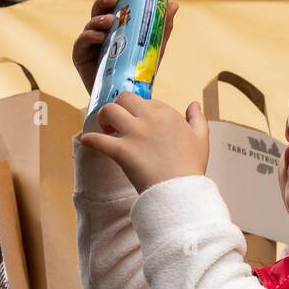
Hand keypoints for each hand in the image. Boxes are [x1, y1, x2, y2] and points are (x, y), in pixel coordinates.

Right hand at [72, 0, 180, 93]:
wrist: (126, 94)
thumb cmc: (137, 67)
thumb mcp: (153, 46)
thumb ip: (163, 27)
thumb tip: (173, 4)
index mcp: (115, 20)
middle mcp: (100, 27)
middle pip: (98, 7)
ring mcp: (89, 41)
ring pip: (90, 23)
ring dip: (99, 18)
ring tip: (110, 20)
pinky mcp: (81, 56)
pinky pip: (82, 42)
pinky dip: (89, 37)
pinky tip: (99, 37)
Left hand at [78, 93, 209, 193]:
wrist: (181, 190)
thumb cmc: (191, 167)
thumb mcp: (201, 138)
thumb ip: (197, 118)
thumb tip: (194, 104)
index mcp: (168, 114)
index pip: (148, 101)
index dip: (141, 111)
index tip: (140, 122)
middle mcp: (149, 119)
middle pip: (125, 98)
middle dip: (118, 105)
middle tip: (118, 121)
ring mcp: (134, 134)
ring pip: (109, 111)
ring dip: (103, 117)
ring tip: (105, 129)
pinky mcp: (121, 151)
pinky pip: (97, 140)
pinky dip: (89, 140)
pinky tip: (87, 142)